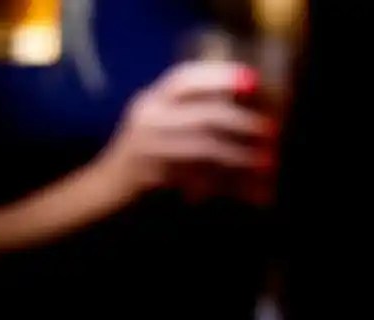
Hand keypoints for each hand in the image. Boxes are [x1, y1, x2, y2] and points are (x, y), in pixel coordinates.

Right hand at [99, 60, 276, 202]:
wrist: (103, 187)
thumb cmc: (141, 155)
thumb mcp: (160, 125)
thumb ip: (190, 114)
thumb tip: (240, 113)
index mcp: (150, 99)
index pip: (184, 78)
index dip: (219, 76)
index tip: (251, 80)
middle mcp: (146, 117)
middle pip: (202, 114)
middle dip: (242, 123)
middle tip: (270, 130)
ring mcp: (146, 147)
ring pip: (203, 148)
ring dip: (238, 156)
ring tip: (264, 162)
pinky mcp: (149, 175)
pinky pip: (193, 177)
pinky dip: (220, 183)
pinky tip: (240, 188)